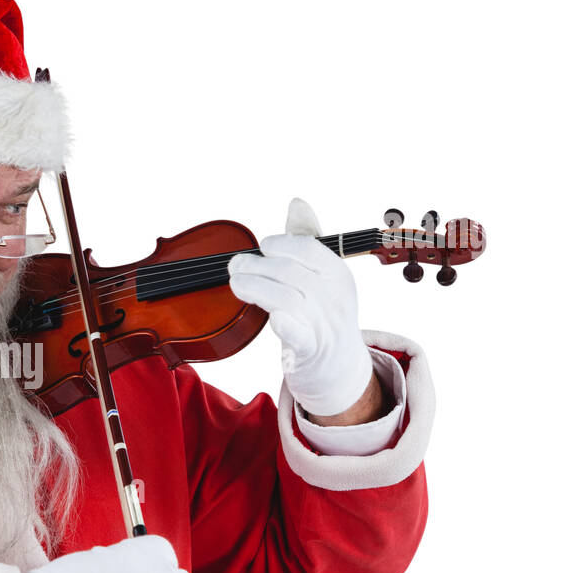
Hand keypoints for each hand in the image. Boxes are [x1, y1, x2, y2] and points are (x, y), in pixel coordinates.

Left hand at [227, 198, 373, 417]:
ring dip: (254, 288)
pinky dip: (284, 324)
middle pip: (290, 272)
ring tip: (235, 284)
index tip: (261, 247)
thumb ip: (306, 241)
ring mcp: (324, 325)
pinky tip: (272, 317)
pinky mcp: (310, 351)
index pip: (308, 248)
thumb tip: (296, 203)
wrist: (340, 370)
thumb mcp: (322, 277)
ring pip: (286, 298)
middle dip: (256, 266)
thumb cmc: (322, 316)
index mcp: (338, 274)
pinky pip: (298, 335)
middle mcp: (335, 297)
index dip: (279, 243)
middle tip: (233, 266)